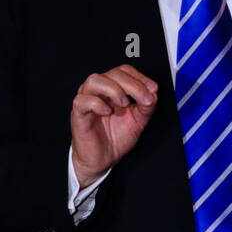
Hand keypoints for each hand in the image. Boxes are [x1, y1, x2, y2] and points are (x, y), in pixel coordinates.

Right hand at [70, 64, 158, 187]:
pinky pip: (82, 100)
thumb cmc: (116, 138)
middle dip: (133, 85)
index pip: (124, 71)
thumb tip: (153, 93)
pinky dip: (97, 104)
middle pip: (113, 73)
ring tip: (124, 104)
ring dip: (114, 90)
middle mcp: (99, 91)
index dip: (140, 77)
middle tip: (145, 99)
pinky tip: (107, 112)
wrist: (103, 160)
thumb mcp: (138, 120)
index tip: (153, 89)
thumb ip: (146, 106)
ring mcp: (87, 100)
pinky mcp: (78, 114)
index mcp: (113, 89)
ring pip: (94, 80)